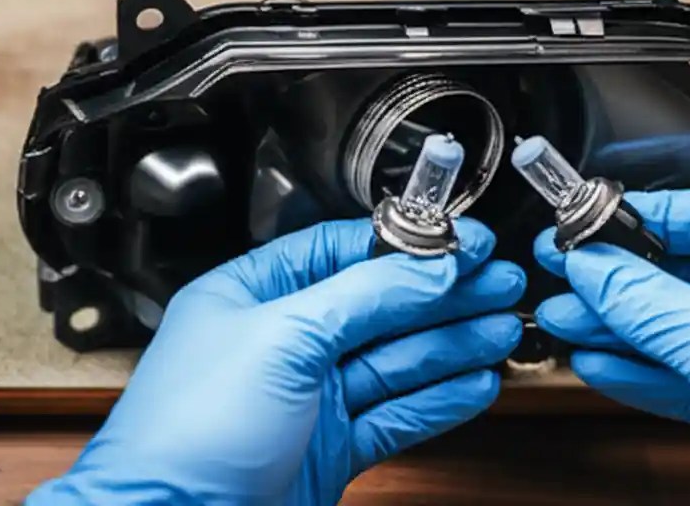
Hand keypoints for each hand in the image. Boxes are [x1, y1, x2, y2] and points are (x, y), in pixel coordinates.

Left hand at [29, 217, 524, 505]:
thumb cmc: (187, 435)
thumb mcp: (282, 338)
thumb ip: (364, 295)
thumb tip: (429, 264)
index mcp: (252, 295)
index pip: (343, 251)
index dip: (409, 245)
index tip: (462, 241)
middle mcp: (282, 341)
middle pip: (380, 305)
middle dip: (444, 295)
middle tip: (500, 282)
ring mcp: (308, 399)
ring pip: (396, 361)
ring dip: (453, 344)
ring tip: (502, 329)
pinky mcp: (329, 449)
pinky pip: (397, 415)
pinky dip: (440, 399)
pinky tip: (475, 383)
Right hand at [533, 189, 689, 504]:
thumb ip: (659, 306)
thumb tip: (598, 268)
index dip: (654, 214)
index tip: (593, 219)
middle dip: (623, 277)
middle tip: (564, 269)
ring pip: (681, 330)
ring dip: (619, 326)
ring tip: (563, 317)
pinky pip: (684, 379)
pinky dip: (639, 372)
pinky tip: (597, 364)